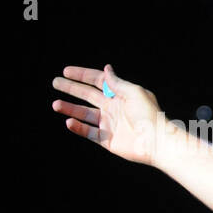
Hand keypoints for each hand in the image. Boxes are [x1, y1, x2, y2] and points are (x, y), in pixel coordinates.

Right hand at [53, 64, 168, 165]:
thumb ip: (117, 82)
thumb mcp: (134, 92)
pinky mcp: (108, 140)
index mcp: (121, 95)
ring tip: (55, 104)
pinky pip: (89, 132)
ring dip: (70, 108)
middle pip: (88, 96)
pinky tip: (69, 122)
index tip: (66, 71)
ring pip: (85, 114)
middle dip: (71, 89)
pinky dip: (78, 127)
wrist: (157, 142)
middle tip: (55, 82)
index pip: (98, 82)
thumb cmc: (149, 115)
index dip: (83, 75)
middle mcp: (114, 108)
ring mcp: (110, 124)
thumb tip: (106, 69)